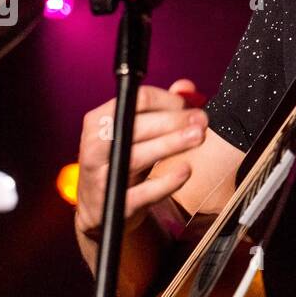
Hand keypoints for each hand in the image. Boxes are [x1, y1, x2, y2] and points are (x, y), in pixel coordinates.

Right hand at [75, 78, 207, 239]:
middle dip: (173, 120)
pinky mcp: (114, 204)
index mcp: (98, 122)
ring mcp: (102, 176)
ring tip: (197, 137)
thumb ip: (160, 108)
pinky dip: (166, 181)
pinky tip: (185, 170)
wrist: (98, 209)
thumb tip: (187, 87)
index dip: (167, 100)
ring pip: (138, 155)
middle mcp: (93, 146)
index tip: (190, 105)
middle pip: (136, 125)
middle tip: (201, 119)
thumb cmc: (119, 162)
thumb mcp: (134, 133)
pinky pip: (143, 192)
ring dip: (171, 144)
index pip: (135, 100)